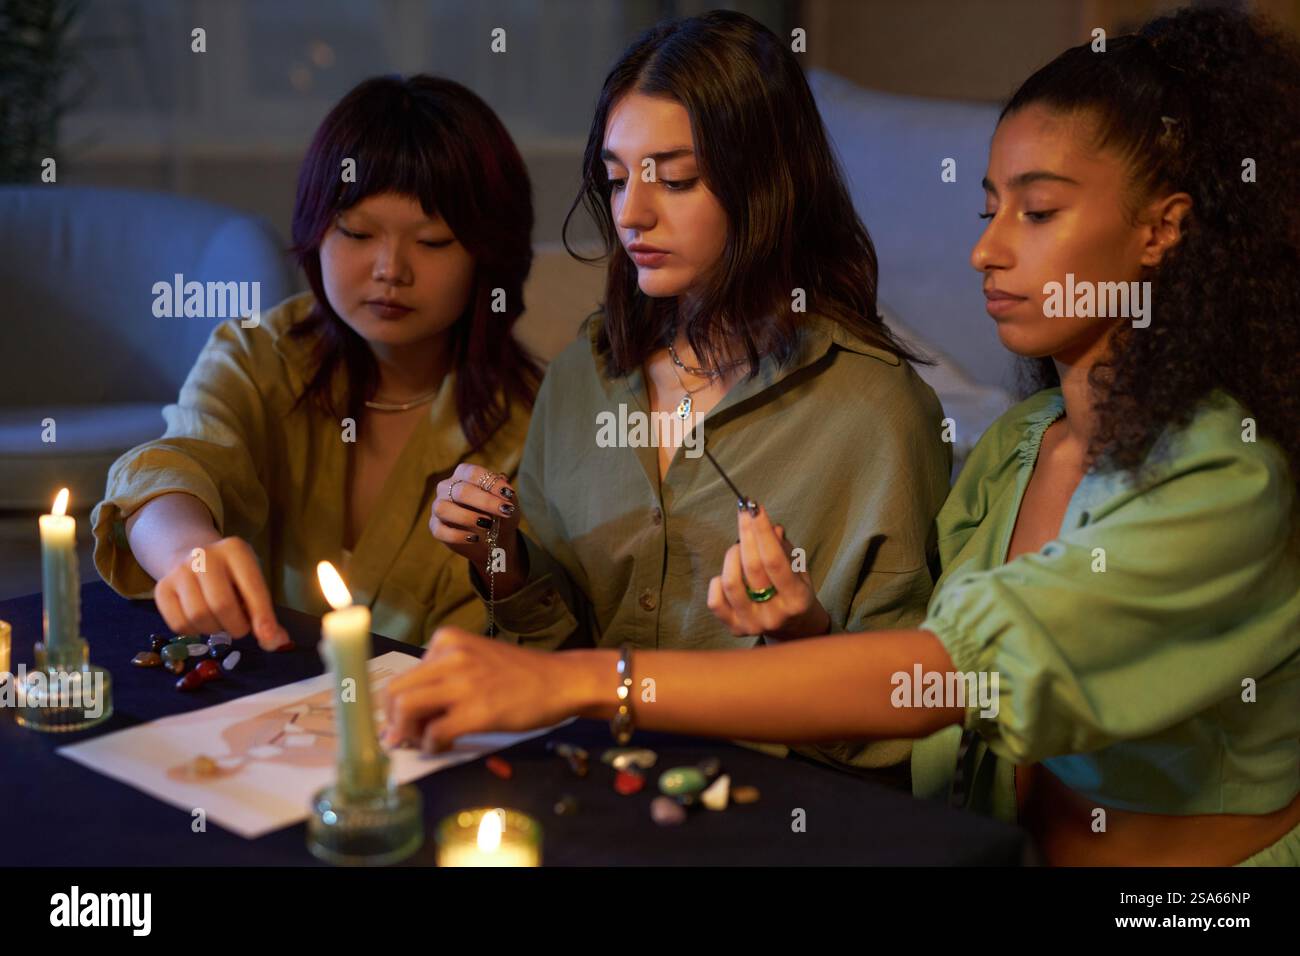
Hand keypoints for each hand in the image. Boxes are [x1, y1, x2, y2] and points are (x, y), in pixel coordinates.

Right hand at [153, 536, 290, 649]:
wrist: (193, 557)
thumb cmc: (232, 576)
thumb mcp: (252, 583)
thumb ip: (265, 612)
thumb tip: (276, 642)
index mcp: (235, 550)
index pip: (253, 588)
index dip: (262, 616)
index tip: (269, 638)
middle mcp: (204, 556)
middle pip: (221, 605)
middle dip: (236, 626)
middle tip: (240, 628)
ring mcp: (179, 571)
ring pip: (198, 616)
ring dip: (215, 630)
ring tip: (221, 621)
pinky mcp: (161, 588)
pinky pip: (178, 624)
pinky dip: (194, 632)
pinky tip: (202, 622)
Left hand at [382, 627, 594, 751]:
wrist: (562, 680)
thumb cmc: (520, 674)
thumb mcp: (476, 658)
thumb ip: (445, 674)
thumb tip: (409, 710)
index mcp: (447, 639)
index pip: (402, 675)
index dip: (393, 705)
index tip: (399, 723)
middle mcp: (450, 655)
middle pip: (394, 692)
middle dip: (391, 721)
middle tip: (402, 738)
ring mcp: (463, 682)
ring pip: (406, 709)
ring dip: (407, 733)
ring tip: (422, 742)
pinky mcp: (476, 710)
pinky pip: (434, 733)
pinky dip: (432, 746)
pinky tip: (445, 747)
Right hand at [428, 463, 525, 592]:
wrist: (495, 539)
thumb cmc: (499, 514)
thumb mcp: (508, 503)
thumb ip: (506, 493)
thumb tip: (504, 483)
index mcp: (464, 474)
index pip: (473, 473)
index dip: (491, 483)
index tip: (508, 494)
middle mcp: (447, 487)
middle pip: (461, 491)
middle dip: (485, 502)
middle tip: (504, 511)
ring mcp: (439, 506)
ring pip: (443, 508)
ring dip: (467, 517)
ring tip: (487, 524)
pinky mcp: (436, 526)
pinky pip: (440, 530)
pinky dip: (457, 536)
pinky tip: (474, 538)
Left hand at [707, 504, 830, 640]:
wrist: (795, 630)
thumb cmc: (796, 592)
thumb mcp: (800, 571)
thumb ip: (784, 550)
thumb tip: (770, 527)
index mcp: (796, 599)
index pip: (775, 561)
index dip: (763, 532)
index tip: (756, 508)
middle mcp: (774, 615)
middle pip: (752, 568)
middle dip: (746, 534)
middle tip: (744, 514)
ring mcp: (752, 624)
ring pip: (731, 583)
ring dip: (732, 555)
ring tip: (739, 546)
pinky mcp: (734, 629)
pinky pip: (715, 601)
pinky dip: (718, 581)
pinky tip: (727, 572)